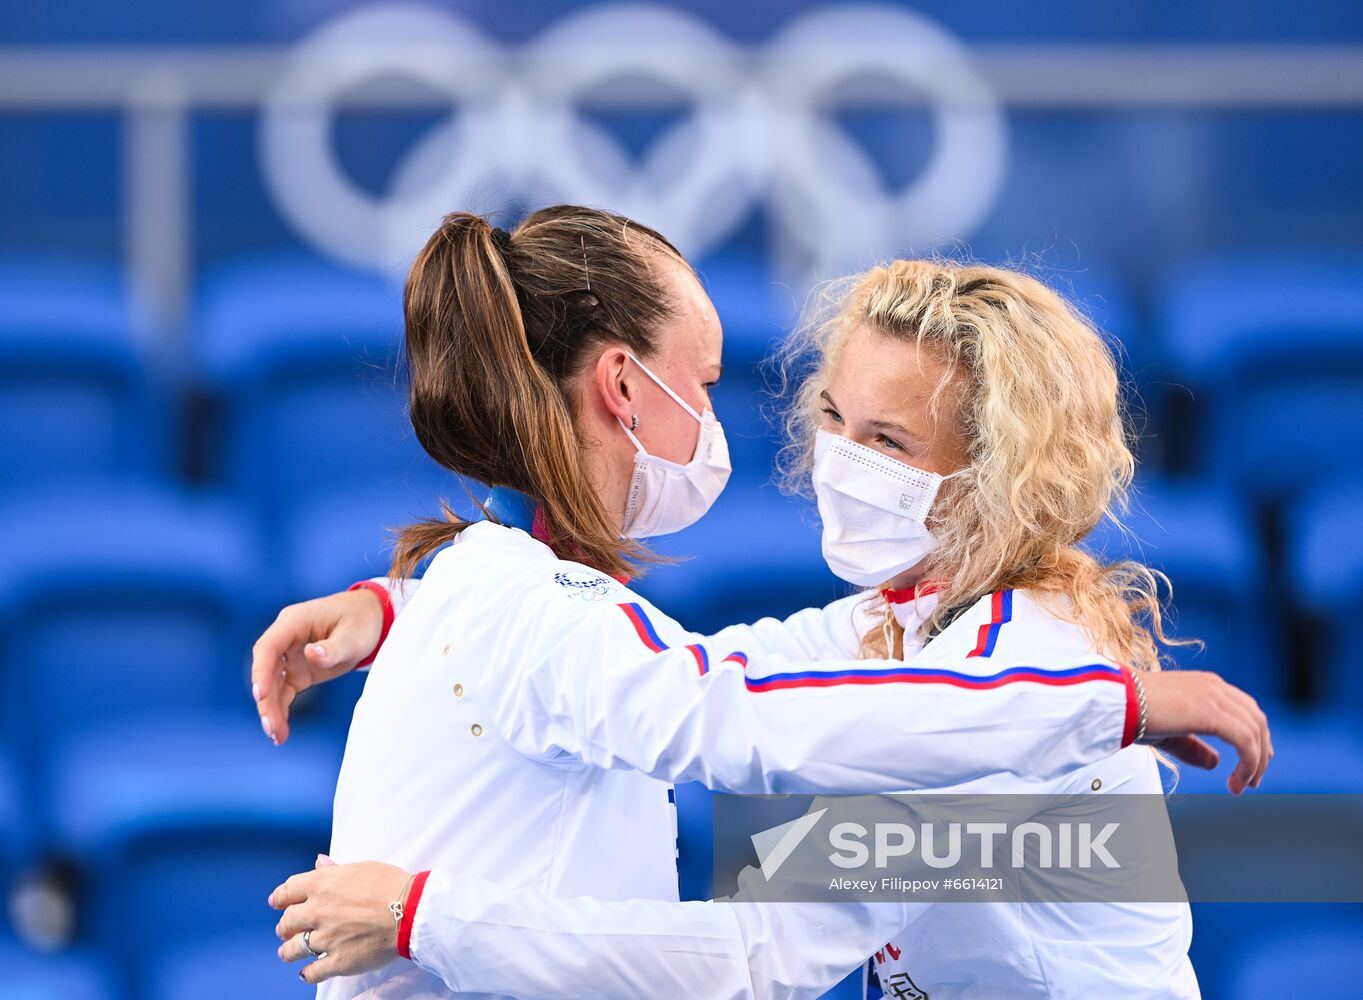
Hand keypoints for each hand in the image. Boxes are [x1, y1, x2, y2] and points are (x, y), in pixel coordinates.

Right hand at [251, 588, 385, 743]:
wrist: (371, 618)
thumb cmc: (361, 621)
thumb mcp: (354, 635)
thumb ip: (333, 648)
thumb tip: (312, 655)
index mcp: (294, 622)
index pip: (268, 647)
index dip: (260, 670)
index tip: (260, 694)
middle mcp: (286, 638)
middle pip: (266, 670)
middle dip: (266, 700)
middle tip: (271, 726)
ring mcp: (290, 655)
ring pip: (273, 684)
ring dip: (272, 709)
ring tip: (277, 736)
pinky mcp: (299, 670)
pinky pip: (284, 691)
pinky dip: (282, 710)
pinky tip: (281, 732)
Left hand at [271, 857, 411, 983]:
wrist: (410, 910)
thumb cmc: (390, 884)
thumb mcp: (360, 868)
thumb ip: (334, 870)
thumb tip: (319, 862)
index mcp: (321, 885)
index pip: (286, 892)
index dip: (279, 898)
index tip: (277, 903)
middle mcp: (317, 911)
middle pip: (287, 922)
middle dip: (285, 926)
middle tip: (286, 929)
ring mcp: (326, 938)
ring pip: (293, 949)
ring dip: (288, 950)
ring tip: (288, 952)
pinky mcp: (338, 961)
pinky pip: (312, 972)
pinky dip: (307, 973)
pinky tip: (306, 972)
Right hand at [1138, 670, 1272, 794]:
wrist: (1115, 701)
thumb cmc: (1131, 712)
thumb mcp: (1170, 733)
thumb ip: (1194, 747)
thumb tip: (1216, 763)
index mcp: (1206, 685)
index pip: (1245, 709)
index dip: (1256, 736)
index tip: (1257, 759)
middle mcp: (1214, 687)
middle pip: (1256, 719)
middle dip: (1261, 752)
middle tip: (1255, 778)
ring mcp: (1215, 697)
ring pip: (1255, 732)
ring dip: (1255, 763)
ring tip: (1244, 785)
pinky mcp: (1212, 713)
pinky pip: (1245, 742)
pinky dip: (1248, 764)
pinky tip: (1236, 781)